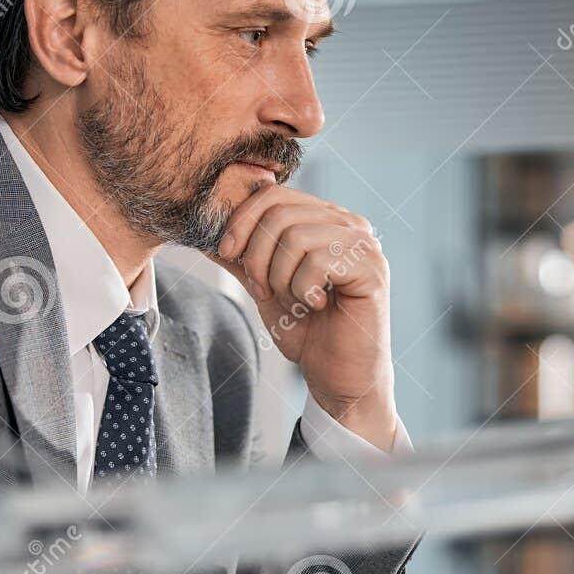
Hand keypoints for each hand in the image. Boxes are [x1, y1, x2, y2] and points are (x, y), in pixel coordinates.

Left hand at [216, 186, 397, 449]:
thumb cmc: (308, 333)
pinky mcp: (372, 269)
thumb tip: (201, 234)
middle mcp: (348, 224)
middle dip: (257, 256)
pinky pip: (318, 261)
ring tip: (296, 301)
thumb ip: (241, 259)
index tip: (226, 254)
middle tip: (264, 291)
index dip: (240, 220)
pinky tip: (317, 305)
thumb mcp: (264, 288)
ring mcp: (364, 244)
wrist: (338, 378)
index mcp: (324, 220)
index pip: (273, 194)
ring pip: (297, 236)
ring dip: (281, 278)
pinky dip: (304, 289)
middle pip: (281, 212)